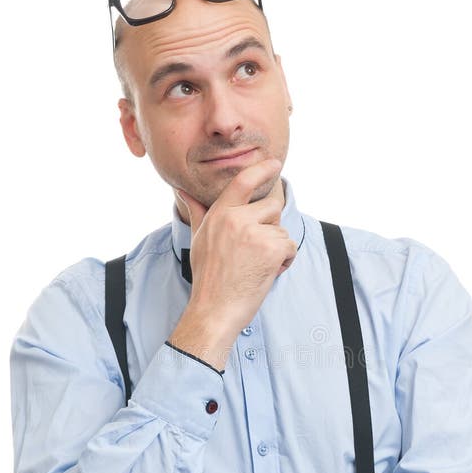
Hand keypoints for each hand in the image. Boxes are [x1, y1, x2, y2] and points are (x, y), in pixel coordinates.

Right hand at [176, 159, 297, 334]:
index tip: (274, 163)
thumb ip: (197, 212)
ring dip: (277, 249)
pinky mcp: (270, 248)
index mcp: (219, 214)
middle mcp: (236, 219)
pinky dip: (285, 261)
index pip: (242, 182)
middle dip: (272, 227)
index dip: (261, 169)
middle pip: (273, 206)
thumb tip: (182, 191)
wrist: (214, 309)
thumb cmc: (207, 278)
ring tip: (257, 266)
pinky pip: (289, 247)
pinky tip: (267, 273)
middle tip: (257, 251)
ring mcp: (254, 232)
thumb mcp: (199, 239)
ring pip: (281, 230)